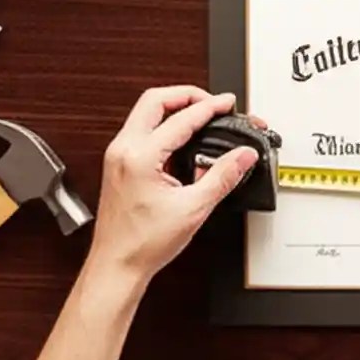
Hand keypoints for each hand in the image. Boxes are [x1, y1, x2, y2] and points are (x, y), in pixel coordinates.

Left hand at [89, 86, 261, 283]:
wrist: (117, 265)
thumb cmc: (142, 244)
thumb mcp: (193, 208)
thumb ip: (222, 176)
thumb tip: (242, 157)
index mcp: (140, 157)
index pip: (181, 118)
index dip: (210, 107)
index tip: (226, 104)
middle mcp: (123, 149)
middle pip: (154, 99)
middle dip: (186, 94)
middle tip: (211, 102)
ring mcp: (118, 155)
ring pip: (145, 112)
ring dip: (174, 108)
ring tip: (200, 115)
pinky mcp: (118, 163)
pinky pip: (141, 130)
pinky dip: (164, 125)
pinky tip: (182, 139)